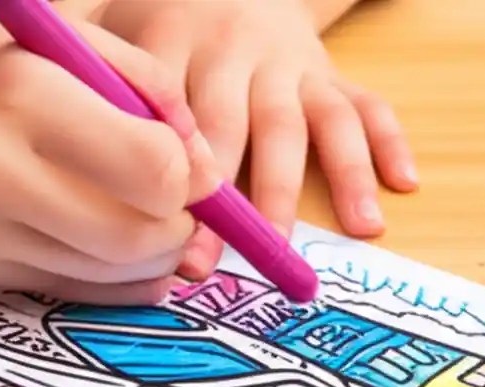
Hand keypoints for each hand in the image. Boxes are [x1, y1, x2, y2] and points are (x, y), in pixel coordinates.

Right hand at [0, 14, 225, 303]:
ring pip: (105, 274)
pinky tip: (120, 256)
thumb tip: (207, 170)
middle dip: (178, 229)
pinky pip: (68, 293)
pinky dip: (112, 283)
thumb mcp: (61, 43)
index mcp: (21, 94)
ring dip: (150, 259)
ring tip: (149, 225)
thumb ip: (145, 86)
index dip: (188, 175)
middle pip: (134, 236)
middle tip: (179, 209)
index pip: (149, 167)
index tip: (185, 165)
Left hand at [94, 0, 418, 272]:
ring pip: (309, 124)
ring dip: (329, 182)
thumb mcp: (112, 37)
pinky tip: (403, 187)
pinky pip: (365, 104)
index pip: (176, 117)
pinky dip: (387, 143)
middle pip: (243, 129)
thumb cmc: (158, 26)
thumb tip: (81, 165)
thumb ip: (96, 91)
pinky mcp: (328, 71)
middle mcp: (236, 49)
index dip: (175, 178)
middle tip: (236, 262)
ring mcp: (289, 63)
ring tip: (350, 235)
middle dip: (241, 202)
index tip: (169, 235)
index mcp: (174, 40)